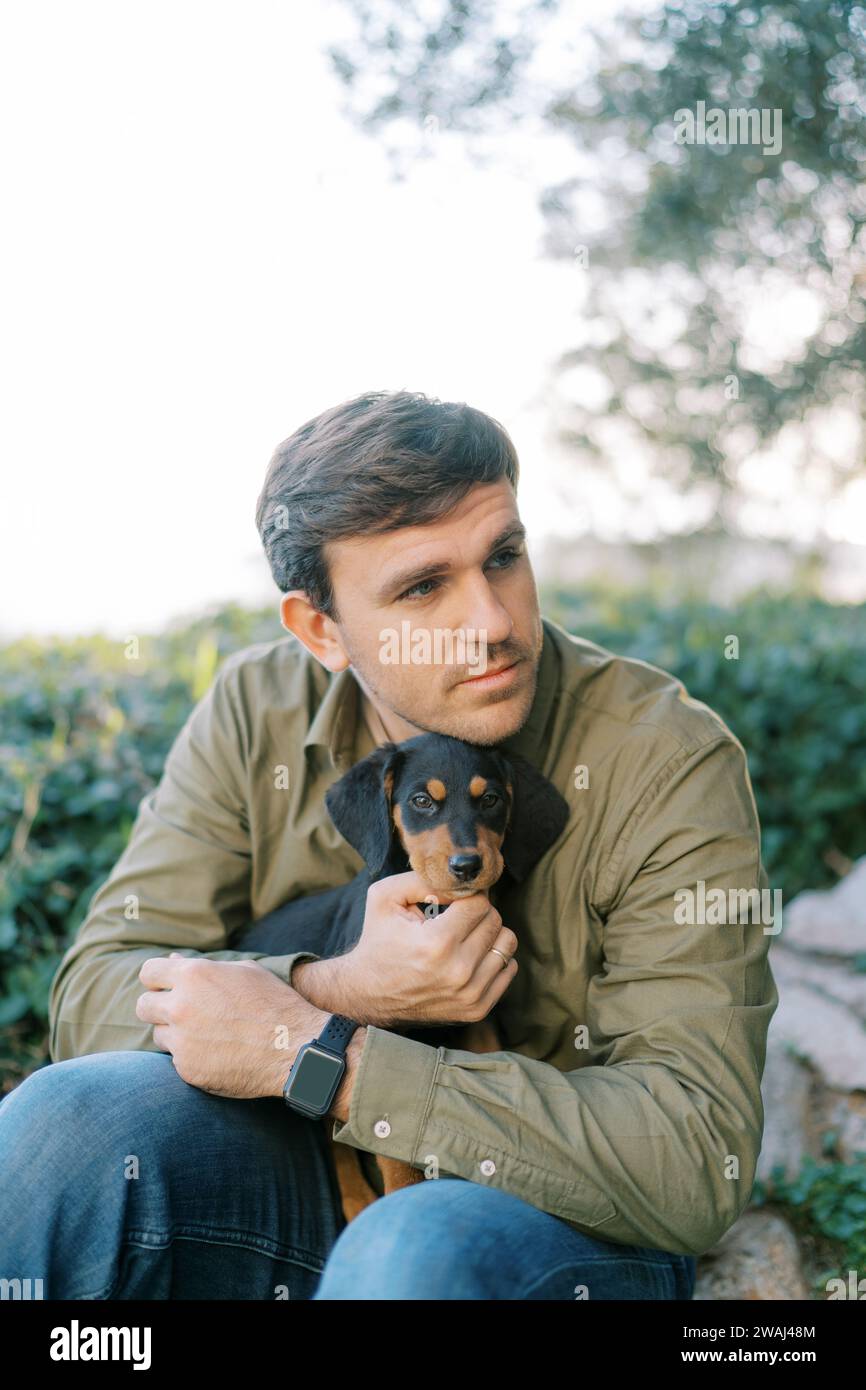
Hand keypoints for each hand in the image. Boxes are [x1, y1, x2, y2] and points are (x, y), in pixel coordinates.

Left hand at [136, 954, 330, 1098]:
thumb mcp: (243, 972)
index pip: (148, 972)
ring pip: (158, 1034)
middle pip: (143, 1005)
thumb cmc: (274, 1003)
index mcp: (194, 975)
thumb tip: (173, 962)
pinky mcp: (187, 1069)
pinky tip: (217, 1053)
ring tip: (206, 1034)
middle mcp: (181, 1006)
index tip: (166, 986)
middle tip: (179, 1012)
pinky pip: (176, 1059)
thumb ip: (203, 967)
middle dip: (157, 1007)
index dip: (157, 979)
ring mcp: (182, 1040)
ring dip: (174, 1033)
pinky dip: (191, 1056)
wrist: (294, 1047)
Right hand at [325, 870, 517, 1028]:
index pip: (480, 903)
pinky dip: (493, 959)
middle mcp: (458, 972)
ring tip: (464, 937)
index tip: (453, 901)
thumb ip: (423, 878)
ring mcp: (470, 995)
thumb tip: (462, 881)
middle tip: (455, 918)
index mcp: (437, 943)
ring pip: (507, 945)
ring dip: (488, 935)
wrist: (366, 995)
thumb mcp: (385, 897)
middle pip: (495, 922)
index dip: (467, 895)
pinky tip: (470, 957)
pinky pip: (509, 970)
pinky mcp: (476, 1010)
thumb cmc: (377, 941)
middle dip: (477, 913)